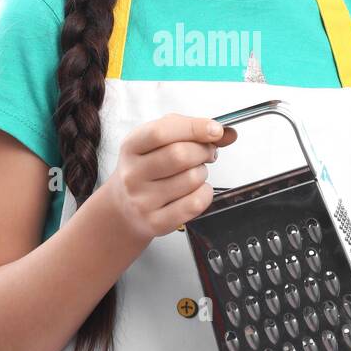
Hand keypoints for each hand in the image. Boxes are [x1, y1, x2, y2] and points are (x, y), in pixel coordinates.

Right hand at [105, 112, 237, 242]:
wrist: (124, 207)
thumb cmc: (145, 169)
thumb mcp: (157, 143)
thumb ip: (189, 131)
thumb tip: (226, 134)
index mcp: (131, 147)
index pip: (161, 132)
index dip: (194, 128)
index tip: (214, 130)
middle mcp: (133, 174)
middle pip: (180, 155)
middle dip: (203, 151)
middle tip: (207, 152)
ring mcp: (142, 200)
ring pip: (191, 179)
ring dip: (203, 173)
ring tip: (194, 173)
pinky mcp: (155, 222)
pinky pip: (194, 204)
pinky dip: (205, 194)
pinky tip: (197, 190)